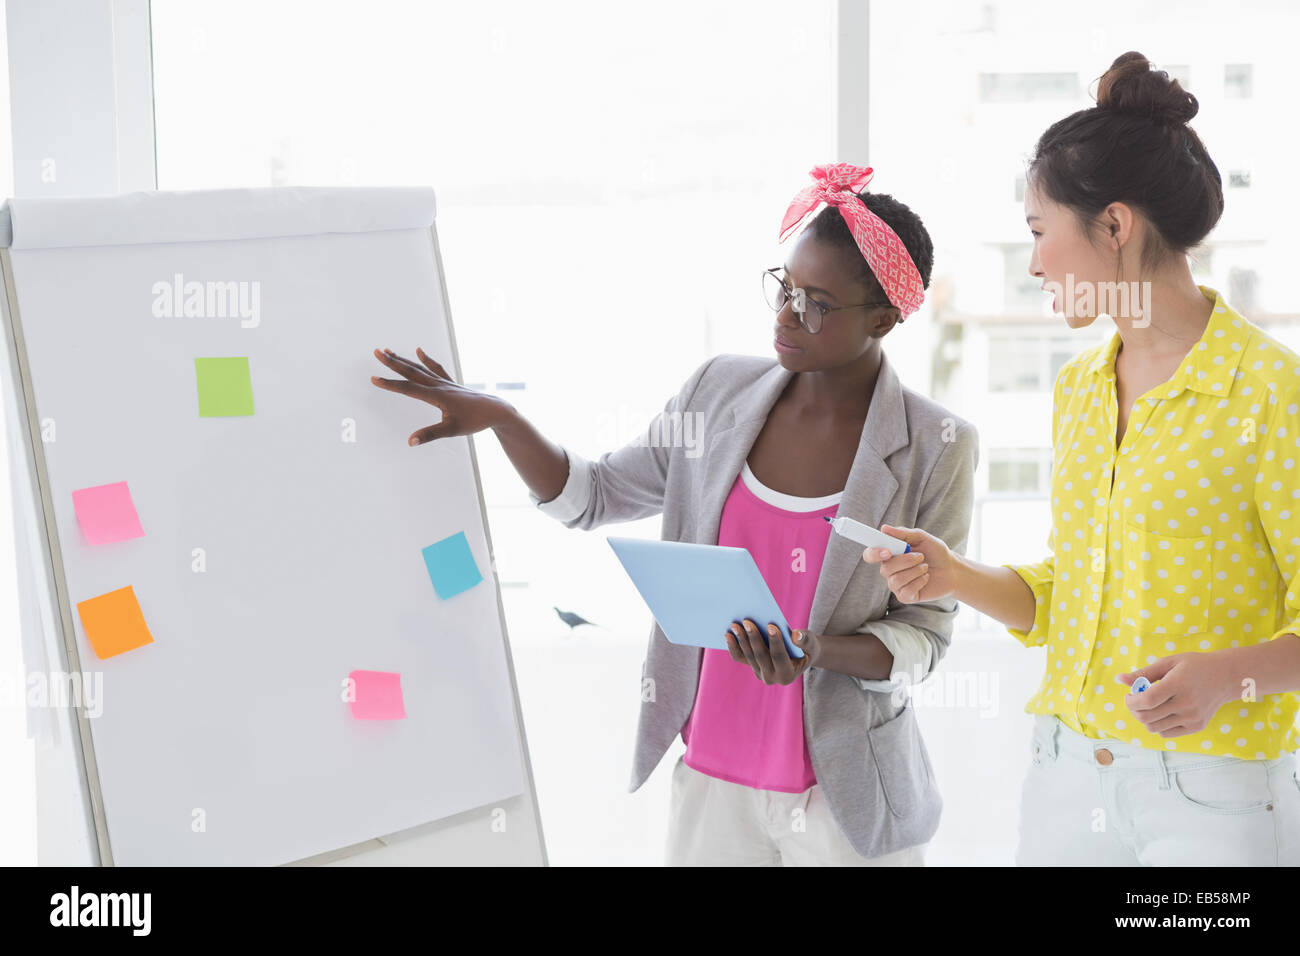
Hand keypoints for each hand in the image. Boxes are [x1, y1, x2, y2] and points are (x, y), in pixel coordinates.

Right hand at [370, 347, 508, 444]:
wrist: (496, 410)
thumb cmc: (475, 421)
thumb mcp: (452, 430)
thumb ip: (430, 435)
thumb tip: (410, 442)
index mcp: (437, 396)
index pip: (408, 389)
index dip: (390, 384)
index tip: (373, 379)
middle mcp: (439, 385)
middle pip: (411, 372)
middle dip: (392, 362)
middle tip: (376, 352)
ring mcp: (446, 383)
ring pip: (420, 368)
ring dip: (404, 360)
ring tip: (388, 350)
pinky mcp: (452, 384)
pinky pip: (436, 368)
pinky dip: (427, 360)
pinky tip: (419, 351)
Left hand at [724, 619, 818, 684]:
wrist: (801, 656)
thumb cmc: (807, 648)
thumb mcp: (812, 644)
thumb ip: (806, 640)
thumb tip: (795, 636)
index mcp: (787, 675)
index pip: (779, 656)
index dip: (775, 641)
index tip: (771, 626)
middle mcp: (772, 678)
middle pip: (760, 656)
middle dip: (753, 638)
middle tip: (747, 621)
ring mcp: (760, 673)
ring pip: (748, 655)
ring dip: (741, 639)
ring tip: (735, 625)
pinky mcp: (752, 666)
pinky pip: (740, 657)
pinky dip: (733, 646)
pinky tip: (728, 635)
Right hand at [860, 524, 956, 602]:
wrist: (951, 569)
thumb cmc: (935, 552)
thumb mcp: (921, 538)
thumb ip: (903, 534)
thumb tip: (884, 528)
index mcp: (889, 555)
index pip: (870, 555)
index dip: (874, 553)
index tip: (887, 551)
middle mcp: (889, 571)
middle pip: (885, 569)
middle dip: (905, 561)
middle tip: (920, 556)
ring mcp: (896, 585)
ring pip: (896, 580)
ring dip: (915, 571)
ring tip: (925, 567)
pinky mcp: (905, 597)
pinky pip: (906, 590)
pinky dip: (919, 581)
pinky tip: (926, 577)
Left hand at [1117, 652, 1234, 736]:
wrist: (1226, 677)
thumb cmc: (1194, 666)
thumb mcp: (1168, 663)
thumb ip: (1143, 673)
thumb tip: (1119, 679)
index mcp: (1178, 684)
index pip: (1147, 700)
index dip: (1131, 700)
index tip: (1129, 695)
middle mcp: (1186, 704)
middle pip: (1147, 717)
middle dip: (1134, 710)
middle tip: (1135, 701)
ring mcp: (1193, 717)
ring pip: (1154, 728)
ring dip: (1144, 718)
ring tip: (1149, 706)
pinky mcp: (1197, 726)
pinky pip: (1166, 733)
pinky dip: (1158, 725)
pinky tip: (1162, 712)